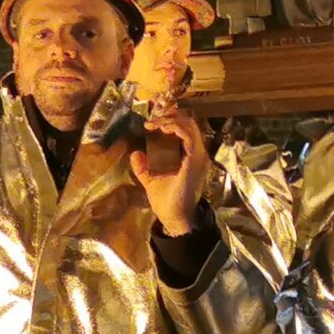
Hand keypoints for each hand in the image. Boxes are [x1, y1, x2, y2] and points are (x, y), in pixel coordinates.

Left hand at [130, 102, 218, 234]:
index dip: (170, 121)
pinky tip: (162, 129)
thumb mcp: (151, 179)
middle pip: (189, 123)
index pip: (186, 130)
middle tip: (153, 120)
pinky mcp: (195, 160)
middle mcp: (197, 154)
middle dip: (170, 116)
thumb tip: (135, 153)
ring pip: (190, 126)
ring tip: (155, 123)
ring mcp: (198, 156)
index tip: (152, 123)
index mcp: (190, 157)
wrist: (174, 217)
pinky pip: (188, 135)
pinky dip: (175, 127)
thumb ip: (144, 167)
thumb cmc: (166, 201)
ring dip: (171, 120)